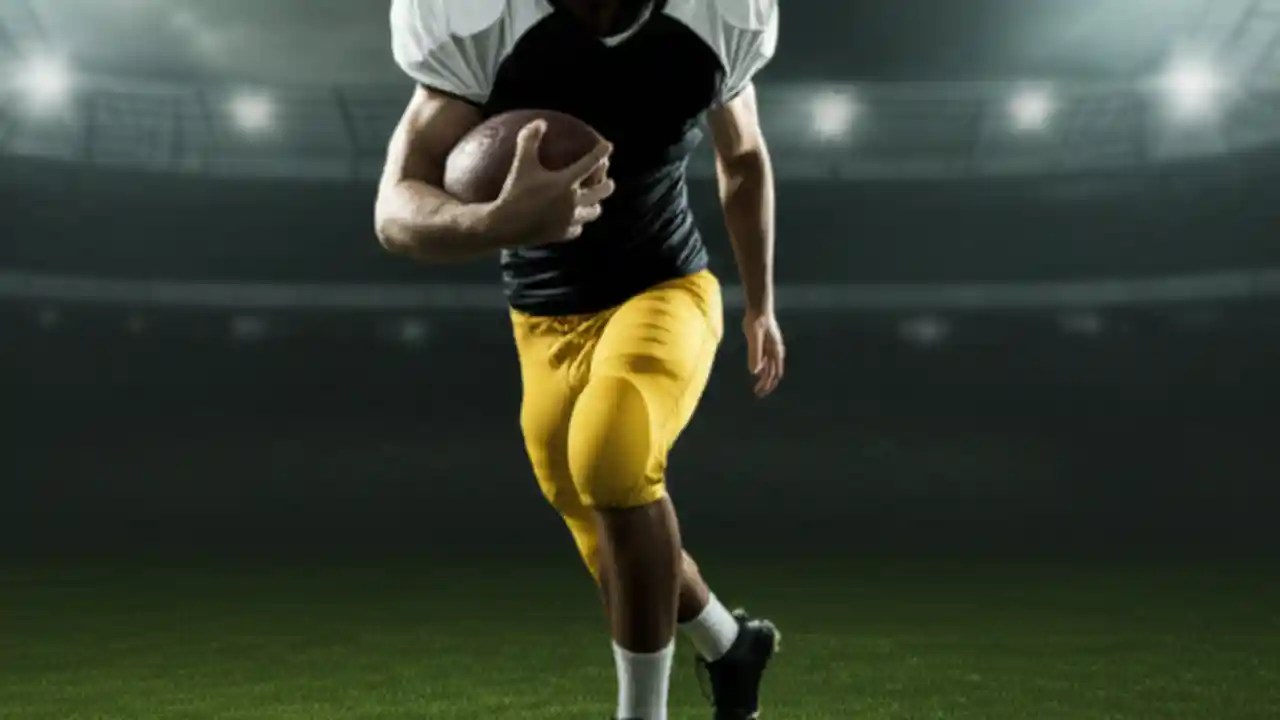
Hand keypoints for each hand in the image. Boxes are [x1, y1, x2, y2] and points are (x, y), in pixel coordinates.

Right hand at [487, 120, 615, 246]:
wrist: (505, 226)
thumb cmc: (513, 192)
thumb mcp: (521, 164)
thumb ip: (529, 140)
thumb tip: (540, 122)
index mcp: (566, 182)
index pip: (590, 163)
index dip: (600, 152)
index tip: (608, 146)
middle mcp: (573, 201)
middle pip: (601, 191)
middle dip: (607, 184)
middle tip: (607, 180)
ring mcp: (570, 220)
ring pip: (593, 212)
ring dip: (595, 205)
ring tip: (593, 202)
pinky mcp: (563, 234)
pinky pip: (577, 228)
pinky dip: (578, 223)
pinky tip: (574, 221)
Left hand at [743, 309, 784, 397]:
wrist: (759, 307)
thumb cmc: (757, 321)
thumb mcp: (754, 337)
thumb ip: (755, 354)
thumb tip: (755, 372)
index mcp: (775, 351)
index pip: (774, 373)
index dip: (768, 384)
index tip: (760, 392)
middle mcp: (775, 351)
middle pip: (772, 372)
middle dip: (767, 384)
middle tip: (758, 394)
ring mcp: (771, 348)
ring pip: (769, 367)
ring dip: (764, 378)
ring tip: (757, 387)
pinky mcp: (766, 344)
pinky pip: (766, 360)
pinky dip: (762, 368)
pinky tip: (756, 371)